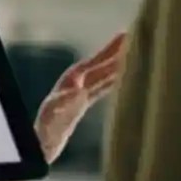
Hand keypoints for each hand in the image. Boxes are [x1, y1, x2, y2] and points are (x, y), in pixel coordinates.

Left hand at [35, 32, 127, 162]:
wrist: (44, 145)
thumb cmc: (47, 131)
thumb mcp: (54, 115)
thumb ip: (64, 103)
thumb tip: (79, 91)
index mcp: (70, 81)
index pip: (94, 62)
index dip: (109, 49)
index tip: (125, 35)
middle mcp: (75, 83)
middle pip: (100, 65)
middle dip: (117, 52)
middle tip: (135, 37)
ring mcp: (78, 93)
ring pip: (103, 75)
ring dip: (118, 65)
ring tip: (137, 54)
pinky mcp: (81, 104)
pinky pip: (102, 88)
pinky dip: (114, 81)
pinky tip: (125, 78)